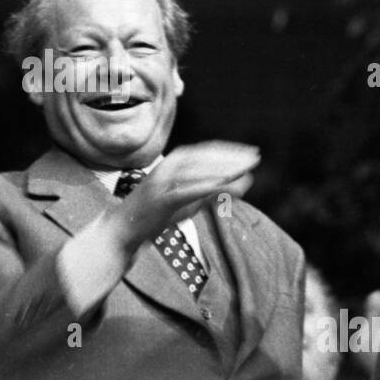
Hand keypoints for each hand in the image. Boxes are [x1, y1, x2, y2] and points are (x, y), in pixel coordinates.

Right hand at [106, 141, 259, 250]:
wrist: (124, 229)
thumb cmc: (158, 213)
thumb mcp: (189, 200)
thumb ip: (214, 191)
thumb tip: (246, 182)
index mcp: (172, 162)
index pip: (205, 152)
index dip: (230, 150)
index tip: (251, 152)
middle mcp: (167, 167)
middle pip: (204, 158)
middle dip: (231, 157)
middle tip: (255, 158)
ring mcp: (162, 182)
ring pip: (198, 172)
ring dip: (223, 170)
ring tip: (245, 170)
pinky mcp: (161, 199)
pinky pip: (188, 190)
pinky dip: (207, 186)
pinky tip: (225, 186)